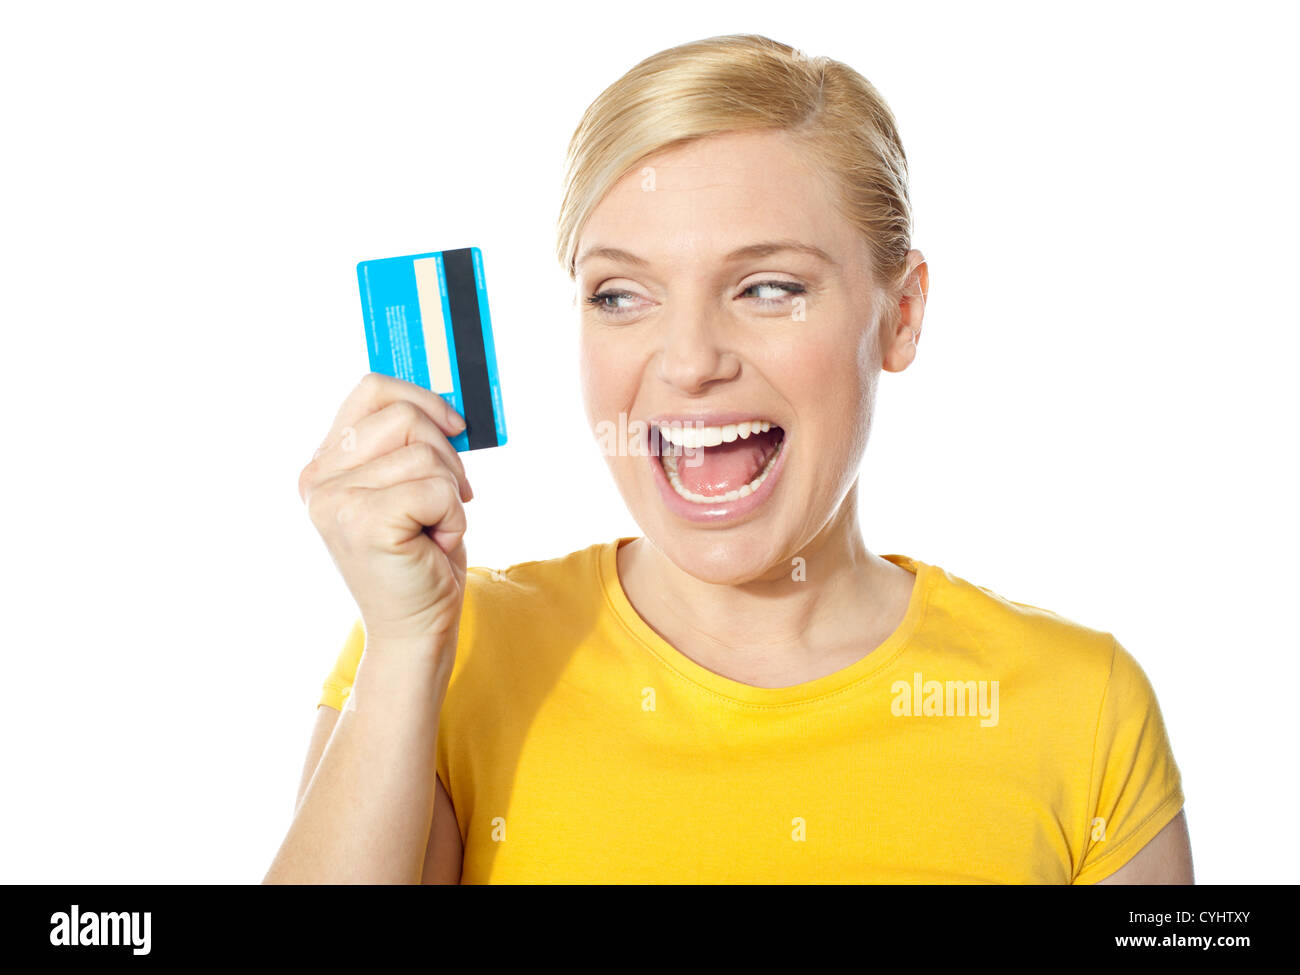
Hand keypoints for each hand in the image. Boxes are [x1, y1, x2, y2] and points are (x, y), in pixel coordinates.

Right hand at [298, 372, 473, 651]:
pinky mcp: (363, 521)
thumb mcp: (409, 486)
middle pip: (405, 415)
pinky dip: (452, 517)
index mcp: (325, 464)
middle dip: (446, 455)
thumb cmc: (420, 557)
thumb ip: (409, 441)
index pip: (372, 390)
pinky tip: (433, 545)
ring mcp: (334, 500)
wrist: (416, 628)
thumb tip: (447, 401)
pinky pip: (437, 488)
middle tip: (447, 500)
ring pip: (425, 453)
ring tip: (431, 529)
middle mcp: (318, 479)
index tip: (454, 426)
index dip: (423, 398)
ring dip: (450, 493)